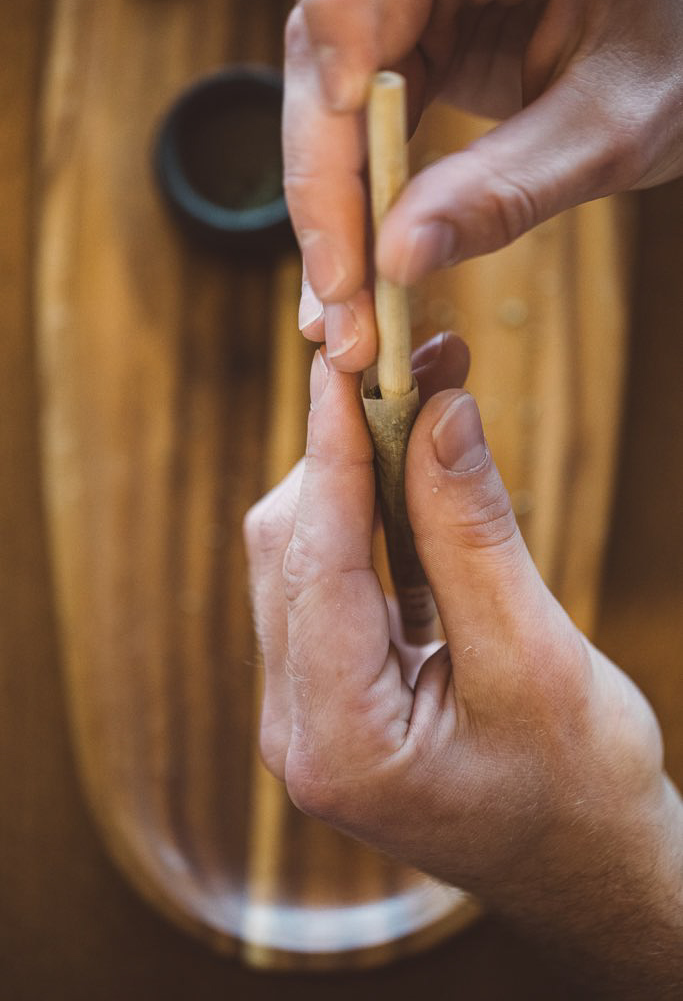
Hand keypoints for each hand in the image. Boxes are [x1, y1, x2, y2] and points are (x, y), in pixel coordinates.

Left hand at [244, 333, 682, 992]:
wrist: (587, 868)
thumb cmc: (580, 791)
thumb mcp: (535, 658)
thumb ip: (474, 535)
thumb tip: (440, 414)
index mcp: (337, 745)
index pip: (317, 567)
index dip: (334, 454)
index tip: (349, 365)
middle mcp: (297, 730)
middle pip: (293, 556)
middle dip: (346, 454)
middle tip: (407, 370)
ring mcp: (308, 713)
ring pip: (307, 561)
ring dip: (360, 479)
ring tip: (422, 404)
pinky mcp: (333, 693)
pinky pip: (335, 585)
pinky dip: (372, 521)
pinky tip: (413, 474)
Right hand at [286, 0, 682, 368]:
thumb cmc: (681, 53)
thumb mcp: (610, 125)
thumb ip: (507, 188)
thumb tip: (399, 260)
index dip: (330, 71)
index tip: (336, 168)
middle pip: (324, 57)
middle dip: (324, 185)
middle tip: (336, 295)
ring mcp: (416, 2)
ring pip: (328, 102)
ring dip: (330, 208)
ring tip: (343, 305)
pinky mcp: (416, 51)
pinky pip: (359, 126)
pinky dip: (356, 202)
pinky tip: (357, 270)